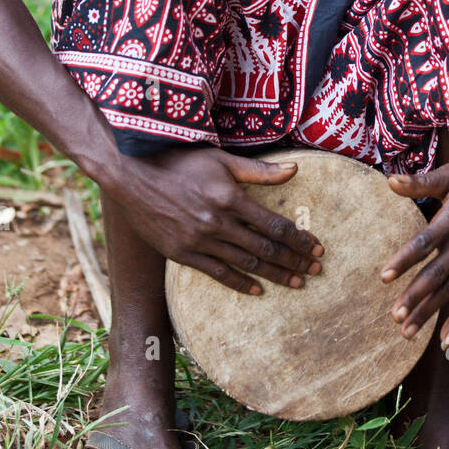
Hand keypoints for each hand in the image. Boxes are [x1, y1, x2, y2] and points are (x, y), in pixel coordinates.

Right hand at [111, 146, 322, 293]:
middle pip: (265, 248)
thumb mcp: (220, 159)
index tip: (318, 249)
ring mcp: (198, 241)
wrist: (131, 174)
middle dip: (294, 261)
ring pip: (245, 263)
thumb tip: (295, 168)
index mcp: (230, 198)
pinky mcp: (181, 253)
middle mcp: (217, 223)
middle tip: (316, 271)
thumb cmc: (178, 161)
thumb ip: (258, 170)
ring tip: (297, 283)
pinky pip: (217, 273)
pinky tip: (258, 290)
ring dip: (274, 275)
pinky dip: (240, 283)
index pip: (275, 225)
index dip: (300, 240)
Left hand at [382, 148, 448, 346]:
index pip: (424, 243)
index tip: (384, 277)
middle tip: (394, 316)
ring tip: (406, 332)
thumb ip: (421, 182)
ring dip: (428, 312)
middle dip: (414, 297)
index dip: (405, 260)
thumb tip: (389, 181)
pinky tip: (445, 339)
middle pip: (436, 275)